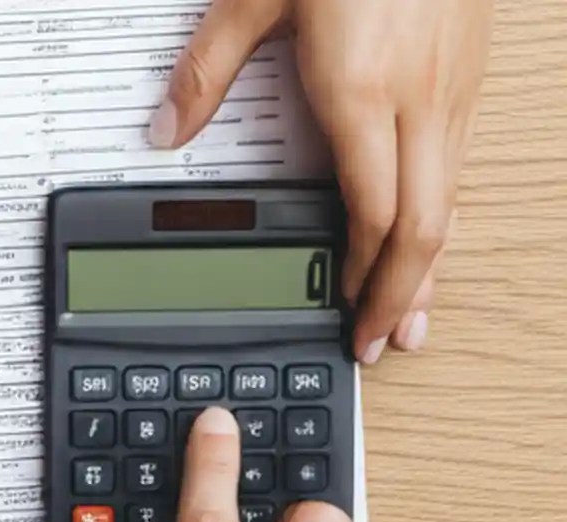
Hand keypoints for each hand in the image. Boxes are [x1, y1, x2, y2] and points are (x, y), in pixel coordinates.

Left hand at [147, 0, 494, 362]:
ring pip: (453, 201)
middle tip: (382, 340)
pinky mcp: (469, 74)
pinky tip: (430, 233)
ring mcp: (454, 89)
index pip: (372, 216)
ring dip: (432, 265)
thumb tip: (164, 129)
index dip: (362, 280)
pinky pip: (460, 167)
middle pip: (425, 227)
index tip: (346, 317)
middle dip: (402, 294)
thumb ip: (205, 70)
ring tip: (413, 312)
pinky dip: (444, 215)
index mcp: (363, 91)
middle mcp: (420, 101)